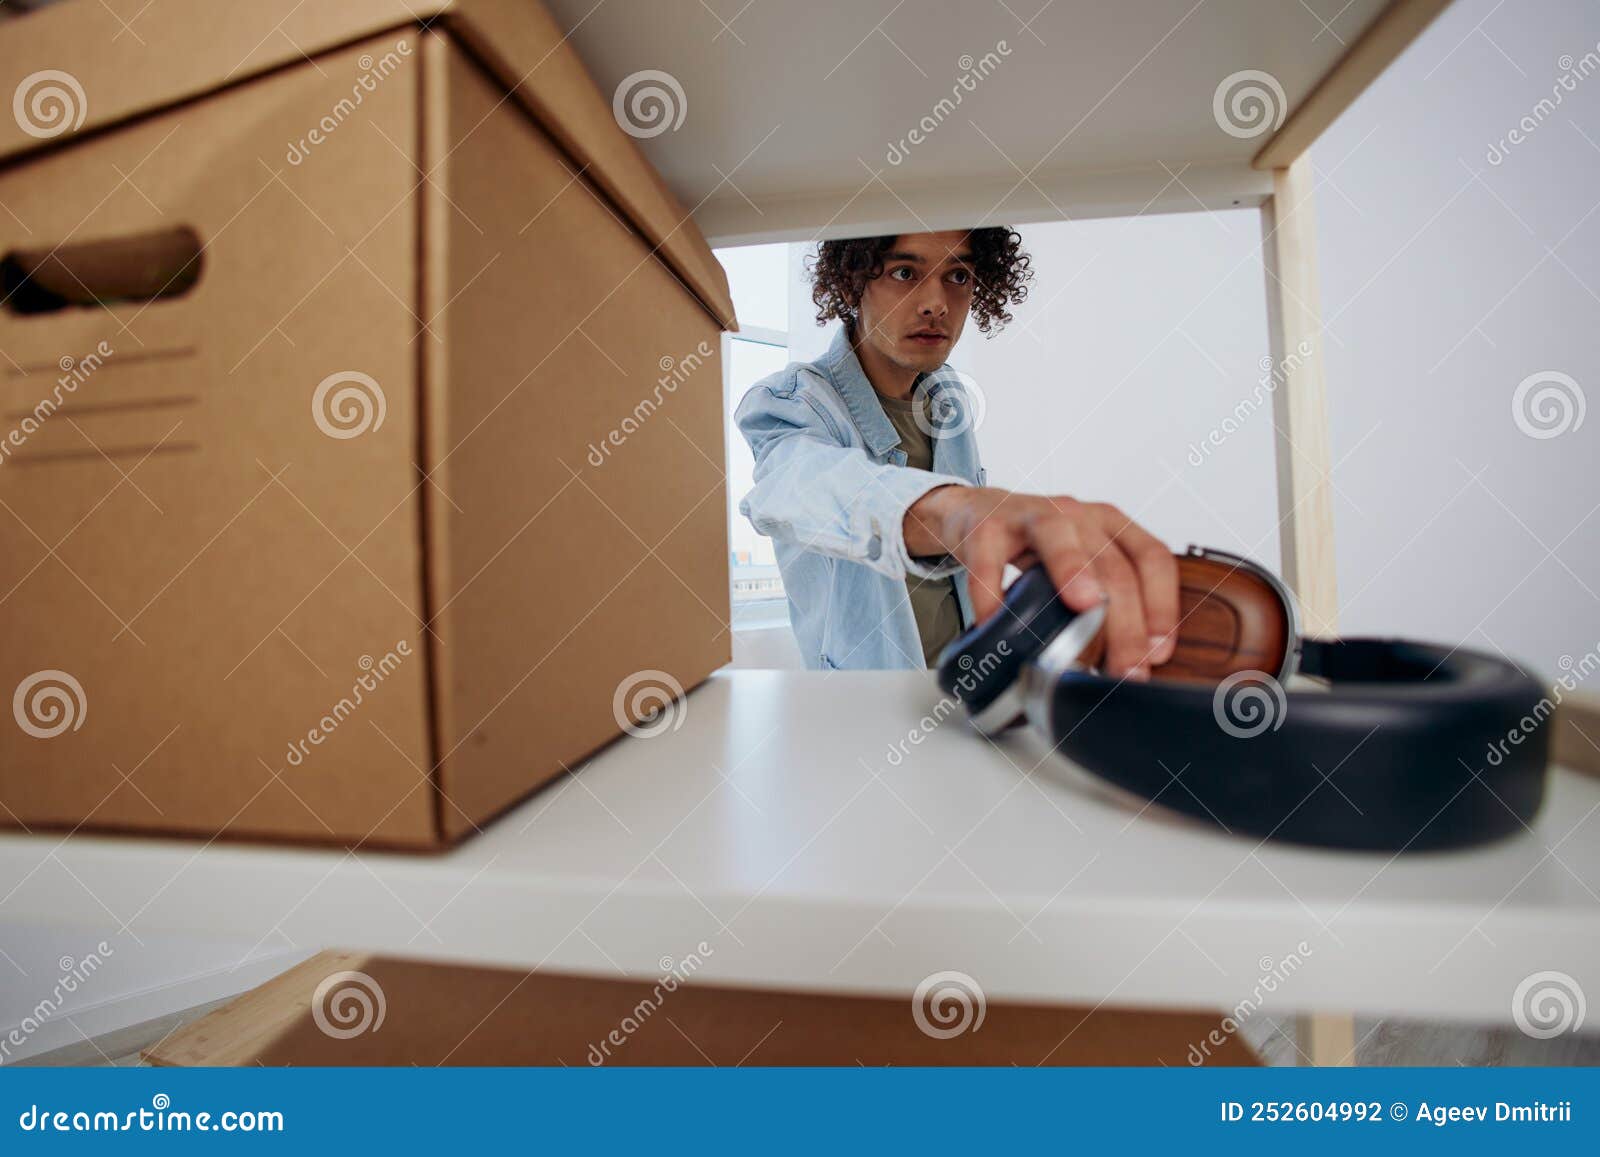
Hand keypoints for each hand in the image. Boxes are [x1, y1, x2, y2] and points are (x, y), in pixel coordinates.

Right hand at [905, 486, 1178, 678]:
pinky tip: (994, 623)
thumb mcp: (1079, 565)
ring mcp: (1031, 515)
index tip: (1157, 652)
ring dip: (1074, 572)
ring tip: (1082, 609)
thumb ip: (1103, 604)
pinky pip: (990, 561)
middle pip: (1111, 563)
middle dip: (1124, 622)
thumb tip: (1124, 667)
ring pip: (1059, 539)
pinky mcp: (987, 526)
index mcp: (1110, 525)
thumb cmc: (1034, 548)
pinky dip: (991, 594)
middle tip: (1123, 669)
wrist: (976, 513)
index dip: (1161, 605)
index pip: (1151, 558)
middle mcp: (1077, 516)